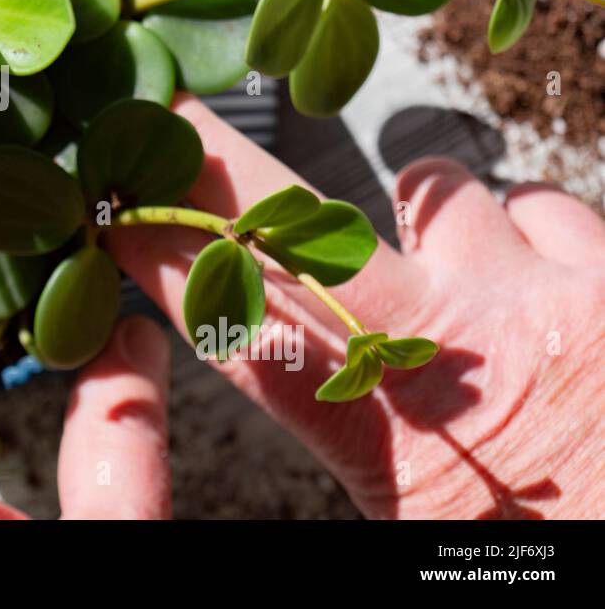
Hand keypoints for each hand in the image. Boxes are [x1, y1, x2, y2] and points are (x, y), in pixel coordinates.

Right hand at [106, 93, 604, 518]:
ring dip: (439, 225)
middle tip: (180, 129)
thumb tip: (285, 356)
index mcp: (397, 440)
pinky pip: (549, 203)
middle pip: (297, 226)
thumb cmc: (543, 534)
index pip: (239, 331)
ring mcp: (550, 296)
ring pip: (446, 191)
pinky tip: (551, 288)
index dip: (164, 259)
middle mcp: (460, 345)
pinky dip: (536, 233)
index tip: (110, 210)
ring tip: (463, 282)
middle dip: (219, 168)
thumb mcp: (423, 510)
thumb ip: (350, 425)